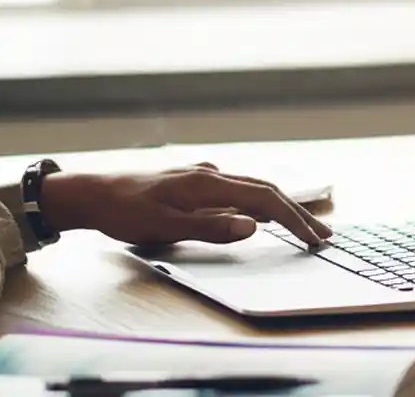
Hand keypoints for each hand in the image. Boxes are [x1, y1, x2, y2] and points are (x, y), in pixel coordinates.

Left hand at [41, 163, 332, 246]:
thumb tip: (253, 226)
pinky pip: (237, 187)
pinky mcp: (192, 180)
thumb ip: (209, 228)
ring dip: (280, 206)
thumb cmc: (123, 212)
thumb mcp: (164, 226)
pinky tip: (259, 211)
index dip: (294, 220)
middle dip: (298, 213)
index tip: (315, 240)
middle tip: (323, 236)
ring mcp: (201, 175)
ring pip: (253, 186)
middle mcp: (210, 173)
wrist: (90, 192)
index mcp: (207, 184)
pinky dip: (259, 199)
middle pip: (266, 190)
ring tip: (302, 224)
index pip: (265, 199)